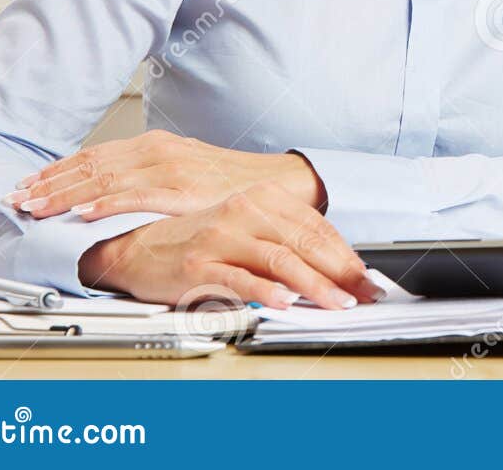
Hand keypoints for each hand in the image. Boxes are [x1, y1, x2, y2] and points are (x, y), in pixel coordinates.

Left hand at [6, 129, 326, 220]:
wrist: (274, 185)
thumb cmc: (227, 184)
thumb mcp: (183, 171)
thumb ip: (147, 178)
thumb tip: (108, 193)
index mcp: (154, 145)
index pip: (93, 155)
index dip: (56, 170)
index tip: (27, 184)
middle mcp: (157, 151)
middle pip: (90, 164)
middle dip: (49, 182)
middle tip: (16, 198)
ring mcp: (169, 169)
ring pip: (104, 178)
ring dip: (64, 194)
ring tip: (35, 207)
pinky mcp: (181, 192)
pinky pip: (136, 197)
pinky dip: (105, 203)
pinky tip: (83, 212)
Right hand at [77, 180, 382, 309]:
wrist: (135, 247)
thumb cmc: (197, 241)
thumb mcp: (247, 231)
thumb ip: (285, 244)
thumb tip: (333, 270)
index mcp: (262, 198)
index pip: (316, 227)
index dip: (346, 255)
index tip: (367, 279)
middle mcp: (244, 211)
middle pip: (305, 243)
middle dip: (341, 273)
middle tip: (363, 295)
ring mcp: (221, 236)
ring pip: (280, 260)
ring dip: (315, 285)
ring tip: (336, 303)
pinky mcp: (200, 264)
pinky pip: (240, 279)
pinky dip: (267, 292)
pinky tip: (286, 303)